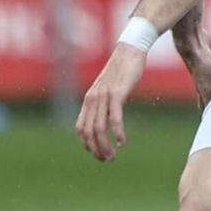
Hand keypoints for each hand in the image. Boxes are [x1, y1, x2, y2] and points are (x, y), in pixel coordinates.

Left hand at [76, 43, 147, 160]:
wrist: (130, 51)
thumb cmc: (123, 70)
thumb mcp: (110, 88)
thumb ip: (105, 101)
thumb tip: (108, 114)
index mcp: (89, 100)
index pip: (81, 128)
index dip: (87, 144)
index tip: (98, 154)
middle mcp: (93, 99)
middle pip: (88, 131)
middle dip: (96, 149)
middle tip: (106, 160)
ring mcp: (104, 97)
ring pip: (99, 128)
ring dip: (105, 145)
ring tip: (112, 156)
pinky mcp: (117, 94)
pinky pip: (115, 118)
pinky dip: (118, 133)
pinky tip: (122, 142)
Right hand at [174, 26, 210, 109]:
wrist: (191, 42)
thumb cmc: (200, 64)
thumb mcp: (208, 85)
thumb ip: (210, 99)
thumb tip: (209, 116)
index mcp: (201, 85)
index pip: (204, 99)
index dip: (206, 107)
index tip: (209, 114)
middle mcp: (201, 74)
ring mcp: (204, 62)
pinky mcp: (208, 49)